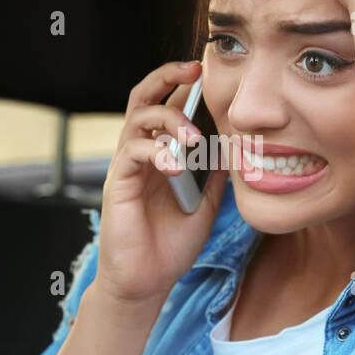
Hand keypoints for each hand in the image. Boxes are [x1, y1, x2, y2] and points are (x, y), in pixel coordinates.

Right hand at [94, 60, 229, 306]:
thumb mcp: (206, 205)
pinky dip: (156, 153)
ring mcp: (126, 167)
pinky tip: (175, 168)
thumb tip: (237, 147)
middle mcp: (140, 153)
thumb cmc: (170, 246)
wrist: (146, 283)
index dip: (183, 85)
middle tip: (193, 70)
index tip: (208, 70)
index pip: (167, 106)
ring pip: (138, 119)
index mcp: (160, 154)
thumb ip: (216, 175)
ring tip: (193, 139)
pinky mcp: (117, 184)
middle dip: (166, 77)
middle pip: (144, 98)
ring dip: (169, 121)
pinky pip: (132, 153)